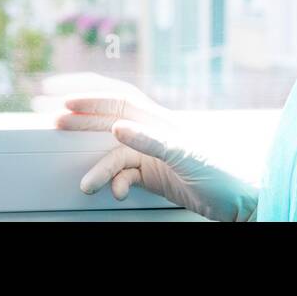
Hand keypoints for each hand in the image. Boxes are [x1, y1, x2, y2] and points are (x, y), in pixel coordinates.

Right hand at [54, 85, 257, 222]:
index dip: (89, 96)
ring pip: (115, 156)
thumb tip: (117, 127)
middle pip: (108, 120)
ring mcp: (153, 154)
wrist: (244, 200)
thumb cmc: (225, 173)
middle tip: (52, 121)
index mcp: (161, 120)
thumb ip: (150, 140)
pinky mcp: (156, 175)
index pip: (118, 99)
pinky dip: (117, 184)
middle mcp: (153, 132)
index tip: (62, 99)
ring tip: (85, 184)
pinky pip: (126, 175)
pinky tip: (118, 193)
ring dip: (99, 169)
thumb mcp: (187, 155)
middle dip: (80, 120)